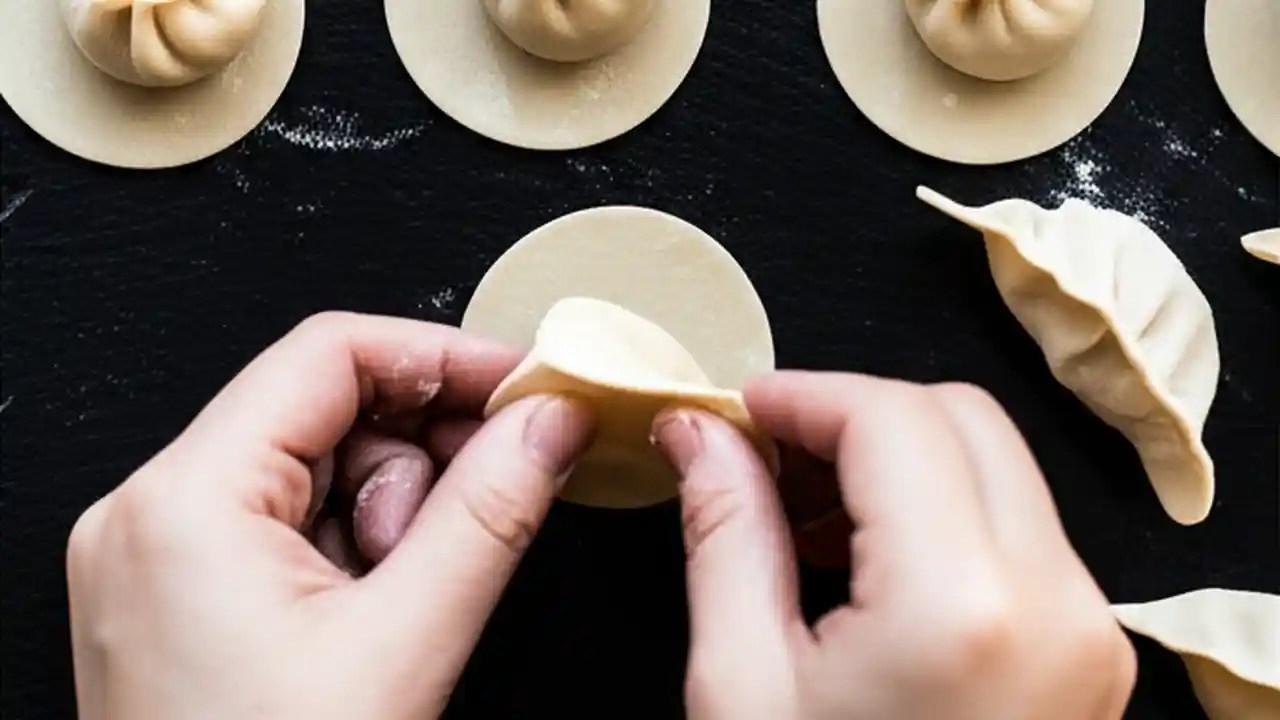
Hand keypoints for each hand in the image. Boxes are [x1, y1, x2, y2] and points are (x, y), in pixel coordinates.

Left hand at [66, 312, 594, 719]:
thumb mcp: (407, 646)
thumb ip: (491, 514)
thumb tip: (548, 425)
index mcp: (186, 502)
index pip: (330, 354)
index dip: (444, 357)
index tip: (524, 385)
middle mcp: (152, 513)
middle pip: (321, 407)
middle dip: (419, 452)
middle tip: (490, 495)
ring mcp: (158, 554)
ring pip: (311, 465)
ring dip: (389, 508)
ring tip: (409, 595)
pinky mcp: (179, 591)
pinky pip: (287, 520)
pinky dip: (354, 544)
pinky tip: (377, 606)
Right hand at [652, 372, 1136, 719]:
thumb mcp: (741, 685)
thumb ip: (723, 533)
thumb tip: (701, 434)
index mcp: (959, 606)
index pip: (892, 419)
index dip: (803, 395)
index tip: (737, 411)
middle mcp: (1053, 601)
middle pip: (956, 418)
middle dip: (850, 417)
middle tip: (762, 457)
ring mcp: (1086, 625)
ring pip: (992, 462)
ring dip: (892, 460)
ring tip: (799, 519)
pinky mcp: (1088, 647)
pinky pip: (1013, 525)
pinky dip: (933, 511)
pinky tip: (857, 561)